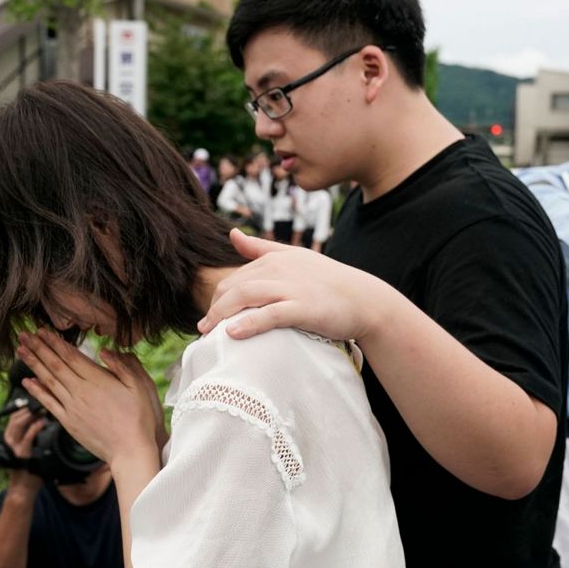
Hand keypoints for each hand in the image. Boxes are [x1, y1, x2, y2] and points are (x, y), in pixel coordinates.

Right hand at [4, 407, 45, 492]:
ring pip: (18, 425)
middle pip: (16, 418)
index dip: (24, 407)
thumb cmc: (29, 468)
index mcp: (9, 437)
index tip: (36, 401)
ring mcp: (14, 447)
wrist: (23, 488)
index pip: (14, 416)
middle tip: (42, 402)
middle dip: (28, 408)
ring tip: (42, 410)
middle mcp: (9, 440)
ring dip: (31, 415)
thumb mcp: (28, 448)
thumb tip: (42, 419)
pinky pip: (27, 437)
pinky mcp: (21, 454)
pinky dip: (35, 428)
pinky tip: (42, 422)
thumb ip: (32, 435)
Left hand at [15, 330, 160, 465]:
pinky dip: (36, 391)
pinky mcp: (69, 423)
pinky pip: (48, 403)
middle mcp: (80, 392)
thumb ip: (123, 366)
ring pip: (48, 381)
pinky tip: (27, 381)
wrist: (130, 451)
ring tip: (21, 351)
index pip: (70, 356)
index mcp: (97, 380)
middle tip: (24, 335)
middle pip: (54, 365)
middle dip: (38, 348)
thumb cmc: (139, 419)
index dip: (54, 342)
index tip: (42, 331)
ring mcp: (72, 408)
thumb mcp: (140, 386)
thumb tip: (105, 350)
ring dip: (33, 364)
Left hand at [199, 228, 386, 341]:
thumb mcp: (294, 257)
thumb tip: (231, 233)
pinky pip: (270, 314)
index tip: (209, 316)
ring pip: (245, 296)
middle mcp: (278, 269)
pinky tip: (233, 334)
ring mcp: (291, 288)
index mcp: (274, 259)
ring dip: (221, 315)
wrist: (364, 300)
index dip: (217, 299)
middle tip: (204, 329)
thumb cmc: (328, 282)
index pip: (233, 278)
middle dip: (214, 308)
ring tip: (208, 332)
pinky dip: (249, 323)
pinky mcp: (303, 308)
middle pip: (233, 287)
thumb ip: (260, 247)